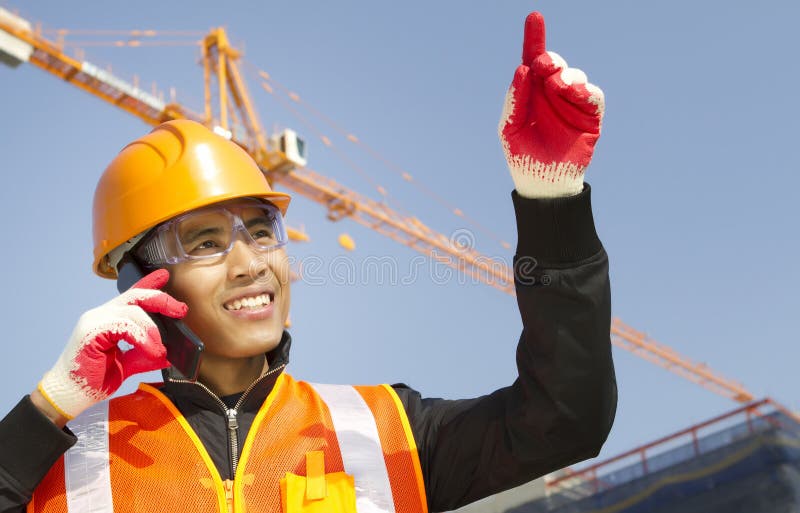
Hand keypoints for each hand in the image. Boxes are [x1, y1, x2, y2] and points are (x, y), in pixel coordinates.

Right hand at [38, 269, 186, 418]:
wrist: (70, 396)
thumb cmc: (93, 379)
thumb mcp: (126, 365)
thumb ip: (145, 356)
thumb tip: (169, 354)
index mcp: (110, 319)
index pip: (131, 295)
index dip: (148, 283)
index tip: (164, 275)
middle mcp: (101, 315)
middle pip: (136, 296)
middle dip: (161, 300)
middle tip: (180, 310)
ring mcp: (94, 321)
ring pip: (132, 310)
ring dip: (152, 329)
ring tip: (161, 348)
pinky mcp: (90, 331)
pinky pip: (124, 325)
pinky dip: (142, 337)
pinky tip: (152, 349)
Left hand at [499, 12, 604, 197]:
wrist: (542, 184)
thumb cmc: (522, 155)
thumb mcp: (509, 127)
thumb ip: (515, 100)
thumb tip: (523, 69)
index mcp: (531, 93)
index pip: (533, 60)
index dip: (535, 38)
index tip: (534, 17)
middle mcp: (552, 94)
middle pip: (556, 64)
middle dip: (551, 60)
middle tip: (544, 67)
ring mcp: (572, 104)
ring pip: (575, 76)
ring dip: (566, 76)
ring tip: (557, 86)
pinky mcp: (590, 116)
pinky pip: (593, 96)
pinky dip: (584, 90)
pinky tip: (572, 92)